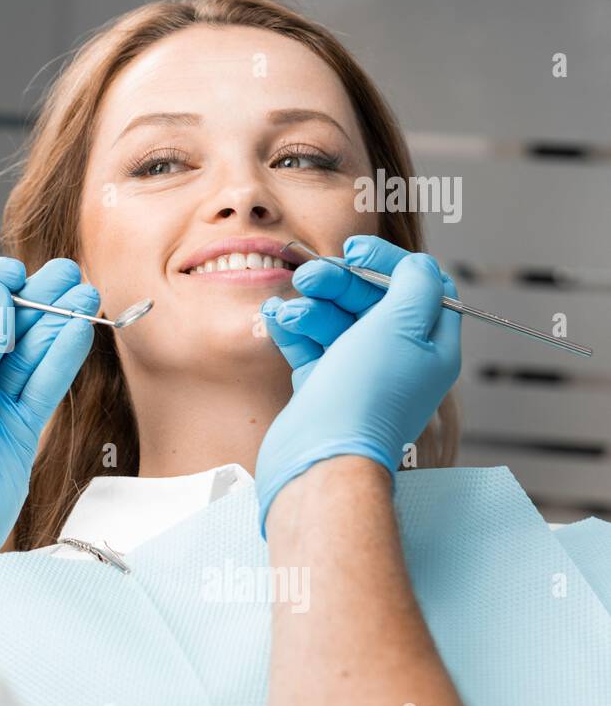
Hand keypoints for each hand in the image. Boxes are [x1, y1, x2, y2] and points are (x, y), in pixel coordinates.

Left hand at [0, 257, 98, 600]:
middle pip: (4, 323)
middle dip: (34, 297)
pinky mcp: (21, 427)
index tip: (13, 274)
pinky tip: (79, 331)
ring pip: (30, 352)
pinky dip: (63, 358)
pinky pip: (45, 384)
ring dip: (56, 322)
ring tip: (84, 295)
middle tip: (66, 275)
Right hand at [255, 236, 460, 534]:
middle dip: (339, 282)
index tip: (355, 250)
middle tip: (310, 276)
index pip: (421, 286)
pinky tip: (275, 317)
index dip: (389, 262)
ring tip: (288, 311)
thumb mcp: (402, 324)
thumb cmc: (365, 395)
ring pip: (335, 320)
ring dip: (310, 307)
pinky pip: (308, 345)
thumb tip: (416, 265)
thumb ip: (414, 283)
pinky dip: (292, 328)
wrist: (322, 456)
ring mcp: (357, 375)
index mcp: (430, 346)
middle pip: (371, 300)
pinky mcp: (321, 388)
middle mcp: (397, 359)